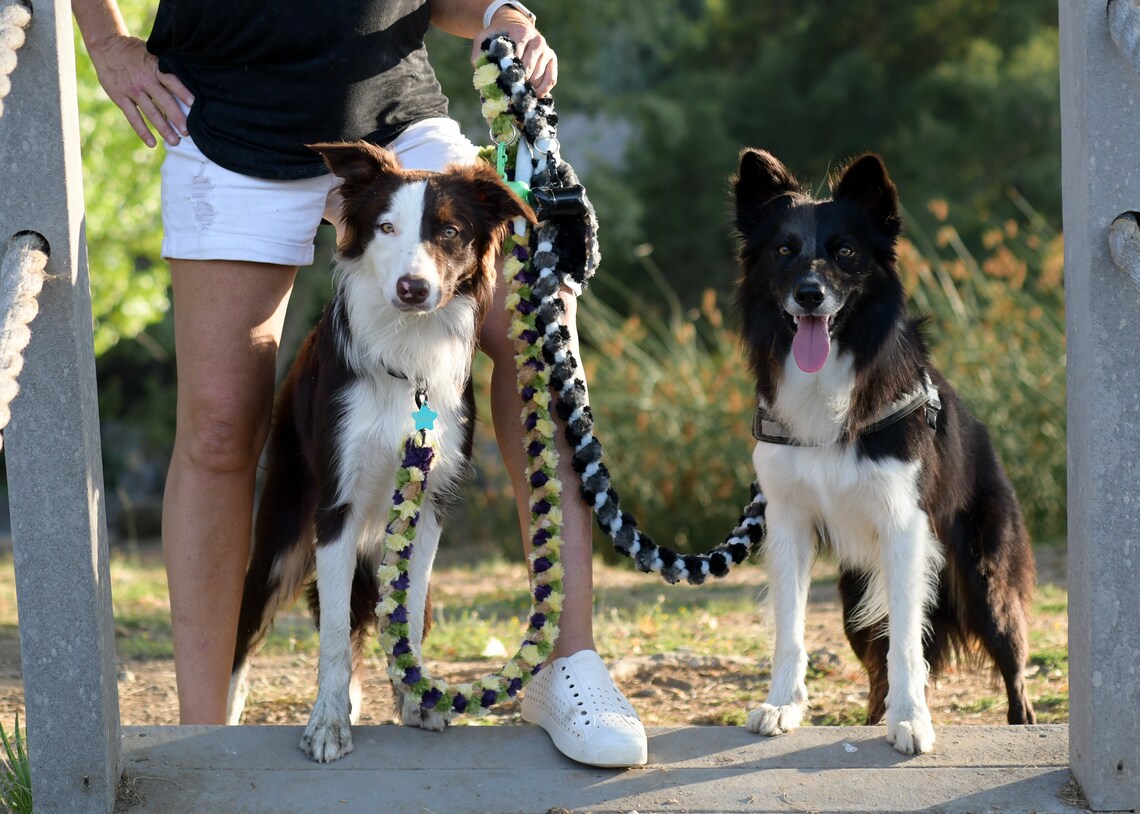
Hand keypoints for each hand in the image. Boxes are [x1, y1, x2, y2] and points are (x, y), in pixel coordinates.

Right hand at [86, 33, 193, 147]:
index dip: (182, 92)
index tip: (194, 104)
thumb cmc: (134, 51)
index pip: (171, 80)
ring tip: (175, 141)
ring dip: (163, 128)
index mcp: (154, 67)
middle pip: (163, 101)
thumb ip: (164, 67)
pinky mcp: (120, 97)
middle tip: (187, 132)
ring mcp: (132, 90)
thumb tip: (187, 79)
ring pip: (150, 112)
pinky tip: (152, 143)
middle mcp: (144, 80)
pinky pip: (133, 117)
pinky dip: (143, 131)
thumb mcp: (151, 53)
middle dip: (176, 117)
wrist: (106, 46)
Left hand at [471, 10, 557, 96]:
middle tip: (508, 95)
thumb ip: (479, 53)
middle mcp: (537, 40)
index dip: (508, 76)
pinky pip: (550, 79)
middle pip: (528, 71)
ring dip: (528, 89)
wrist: (514, 24)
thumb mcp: (484, 39)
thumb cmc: (498, 36)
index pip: (516, 61)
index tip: (501, 87)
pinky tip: (534, 96)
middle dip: (517, 84)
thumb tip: (478, 70)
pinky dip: (542, 90)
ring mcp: (546, 49)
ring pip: (538, 77)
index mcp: (521, 33)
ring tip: (517, 95)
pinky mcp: (552, 58)